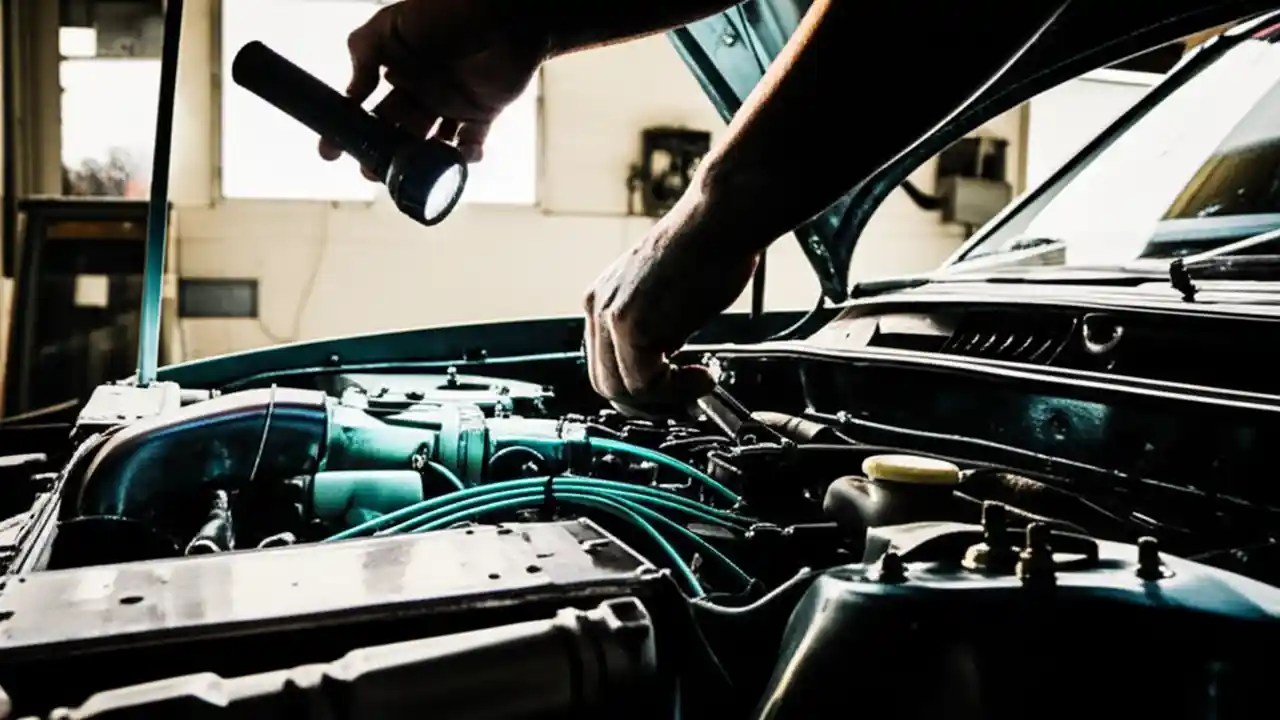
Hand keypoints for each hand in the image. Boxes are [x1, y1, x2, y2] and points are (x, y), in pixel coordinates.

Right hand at [320, 0, 546, 171]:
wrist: (499, 14)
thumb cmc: (443, 12)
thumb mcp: (391, 25)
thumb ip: (364, 54)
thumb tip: (350, 94)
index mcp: (397, 70)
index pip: (366, 107)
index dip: (348, 129)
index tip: (329, 151)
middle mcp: (422, 90)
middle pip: (396, 132)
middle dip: (382, 154)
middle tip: (370, 171)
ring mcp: (452, 103)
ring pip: (430, 143)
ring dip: (419, 162)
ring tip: (409, 174)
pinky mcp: (483, 112)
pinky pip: (470, 143)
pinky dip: (464, 158)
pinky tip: (456, 161)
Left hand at [584, 199, 759, 413]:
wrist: (720, 222)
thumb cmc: (708, 249)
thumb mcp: (666, 296)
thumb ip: (656, 331)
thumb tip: (668, 371)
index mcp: (603, 298)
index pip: (605, 364)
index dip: (638, 388)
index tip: (671, 392)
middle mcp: (598, 307)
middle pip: (605, 383)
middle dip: (647, 402)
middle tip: (684, 400)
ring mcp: (612, 317)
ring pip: (622, 389)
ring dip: (665, 398)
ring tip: (699, 383)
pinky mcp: (632, 328)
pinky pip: (644, 384)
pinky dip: (677, 392)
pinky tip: (704, 376)